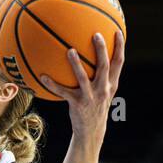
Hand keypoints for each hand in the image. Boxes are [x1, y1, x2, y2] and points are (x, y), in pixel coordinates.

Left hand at [39, 29, 124, 144]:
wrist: (92, 131)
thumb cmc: (95, 105)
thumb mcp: (103, 91)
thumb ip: (102, 75)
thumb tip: (93, 55)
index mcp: (111, 84)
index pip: (119, 62)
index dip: (120, 47)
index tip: (117, 31)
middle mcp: (103, 89)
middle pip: (104, 66)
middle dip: (101, 50)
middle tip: (96, 35)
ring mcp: (90, 97)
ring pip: (83, 78)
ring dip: (76, 64)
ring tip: (70, 51)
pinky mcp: (77, 104)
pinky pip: (63, 92)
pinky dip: (52, 84)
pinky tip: (42, 76)